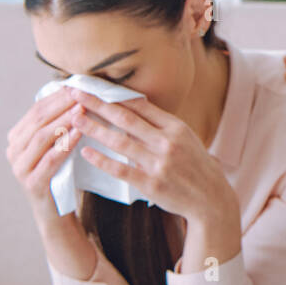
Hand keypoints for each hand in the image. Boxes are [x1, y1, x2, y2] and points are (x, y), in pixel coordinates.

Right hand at [5, 86, 84, 221]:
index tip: (78, 85)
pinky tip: (79, 134)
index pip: (37, 110)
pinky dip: (64, 144)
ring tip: (83, 109)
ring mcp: (20, 168)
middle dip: (61, 105)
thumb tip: (75, 91)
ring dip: (63, 121)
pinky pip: (49, 159)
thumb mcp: (58, 146)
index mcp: (17, 138)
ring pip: (42, 138)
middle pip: (38, 121)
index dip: (57, 96)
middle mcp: (14, 151)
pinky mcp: (32, 184)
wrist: (58, 213)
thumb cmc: (62, 174)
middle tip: (82, 94)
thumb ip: (59, 124)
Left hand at [64, 87, 238, 227]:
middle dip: (98, 104)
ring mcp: (159, 163)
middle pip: (126, 118)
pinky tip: (86, 151)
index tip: (94, 87)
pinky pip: (121, 169)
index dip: (114, 95)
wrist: (211, 198)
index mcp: (176, 127)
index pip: (140, 105)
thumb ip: (160, 126)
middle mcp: (168, 142)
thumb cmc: (195, 166)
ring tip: (74, 118)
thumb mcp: (185, 139)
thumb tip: (130, 109)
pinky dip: (101, 160)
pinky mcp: (151, 184)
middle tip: (76, 94)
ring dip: (94, 128)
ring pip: (120, 141)